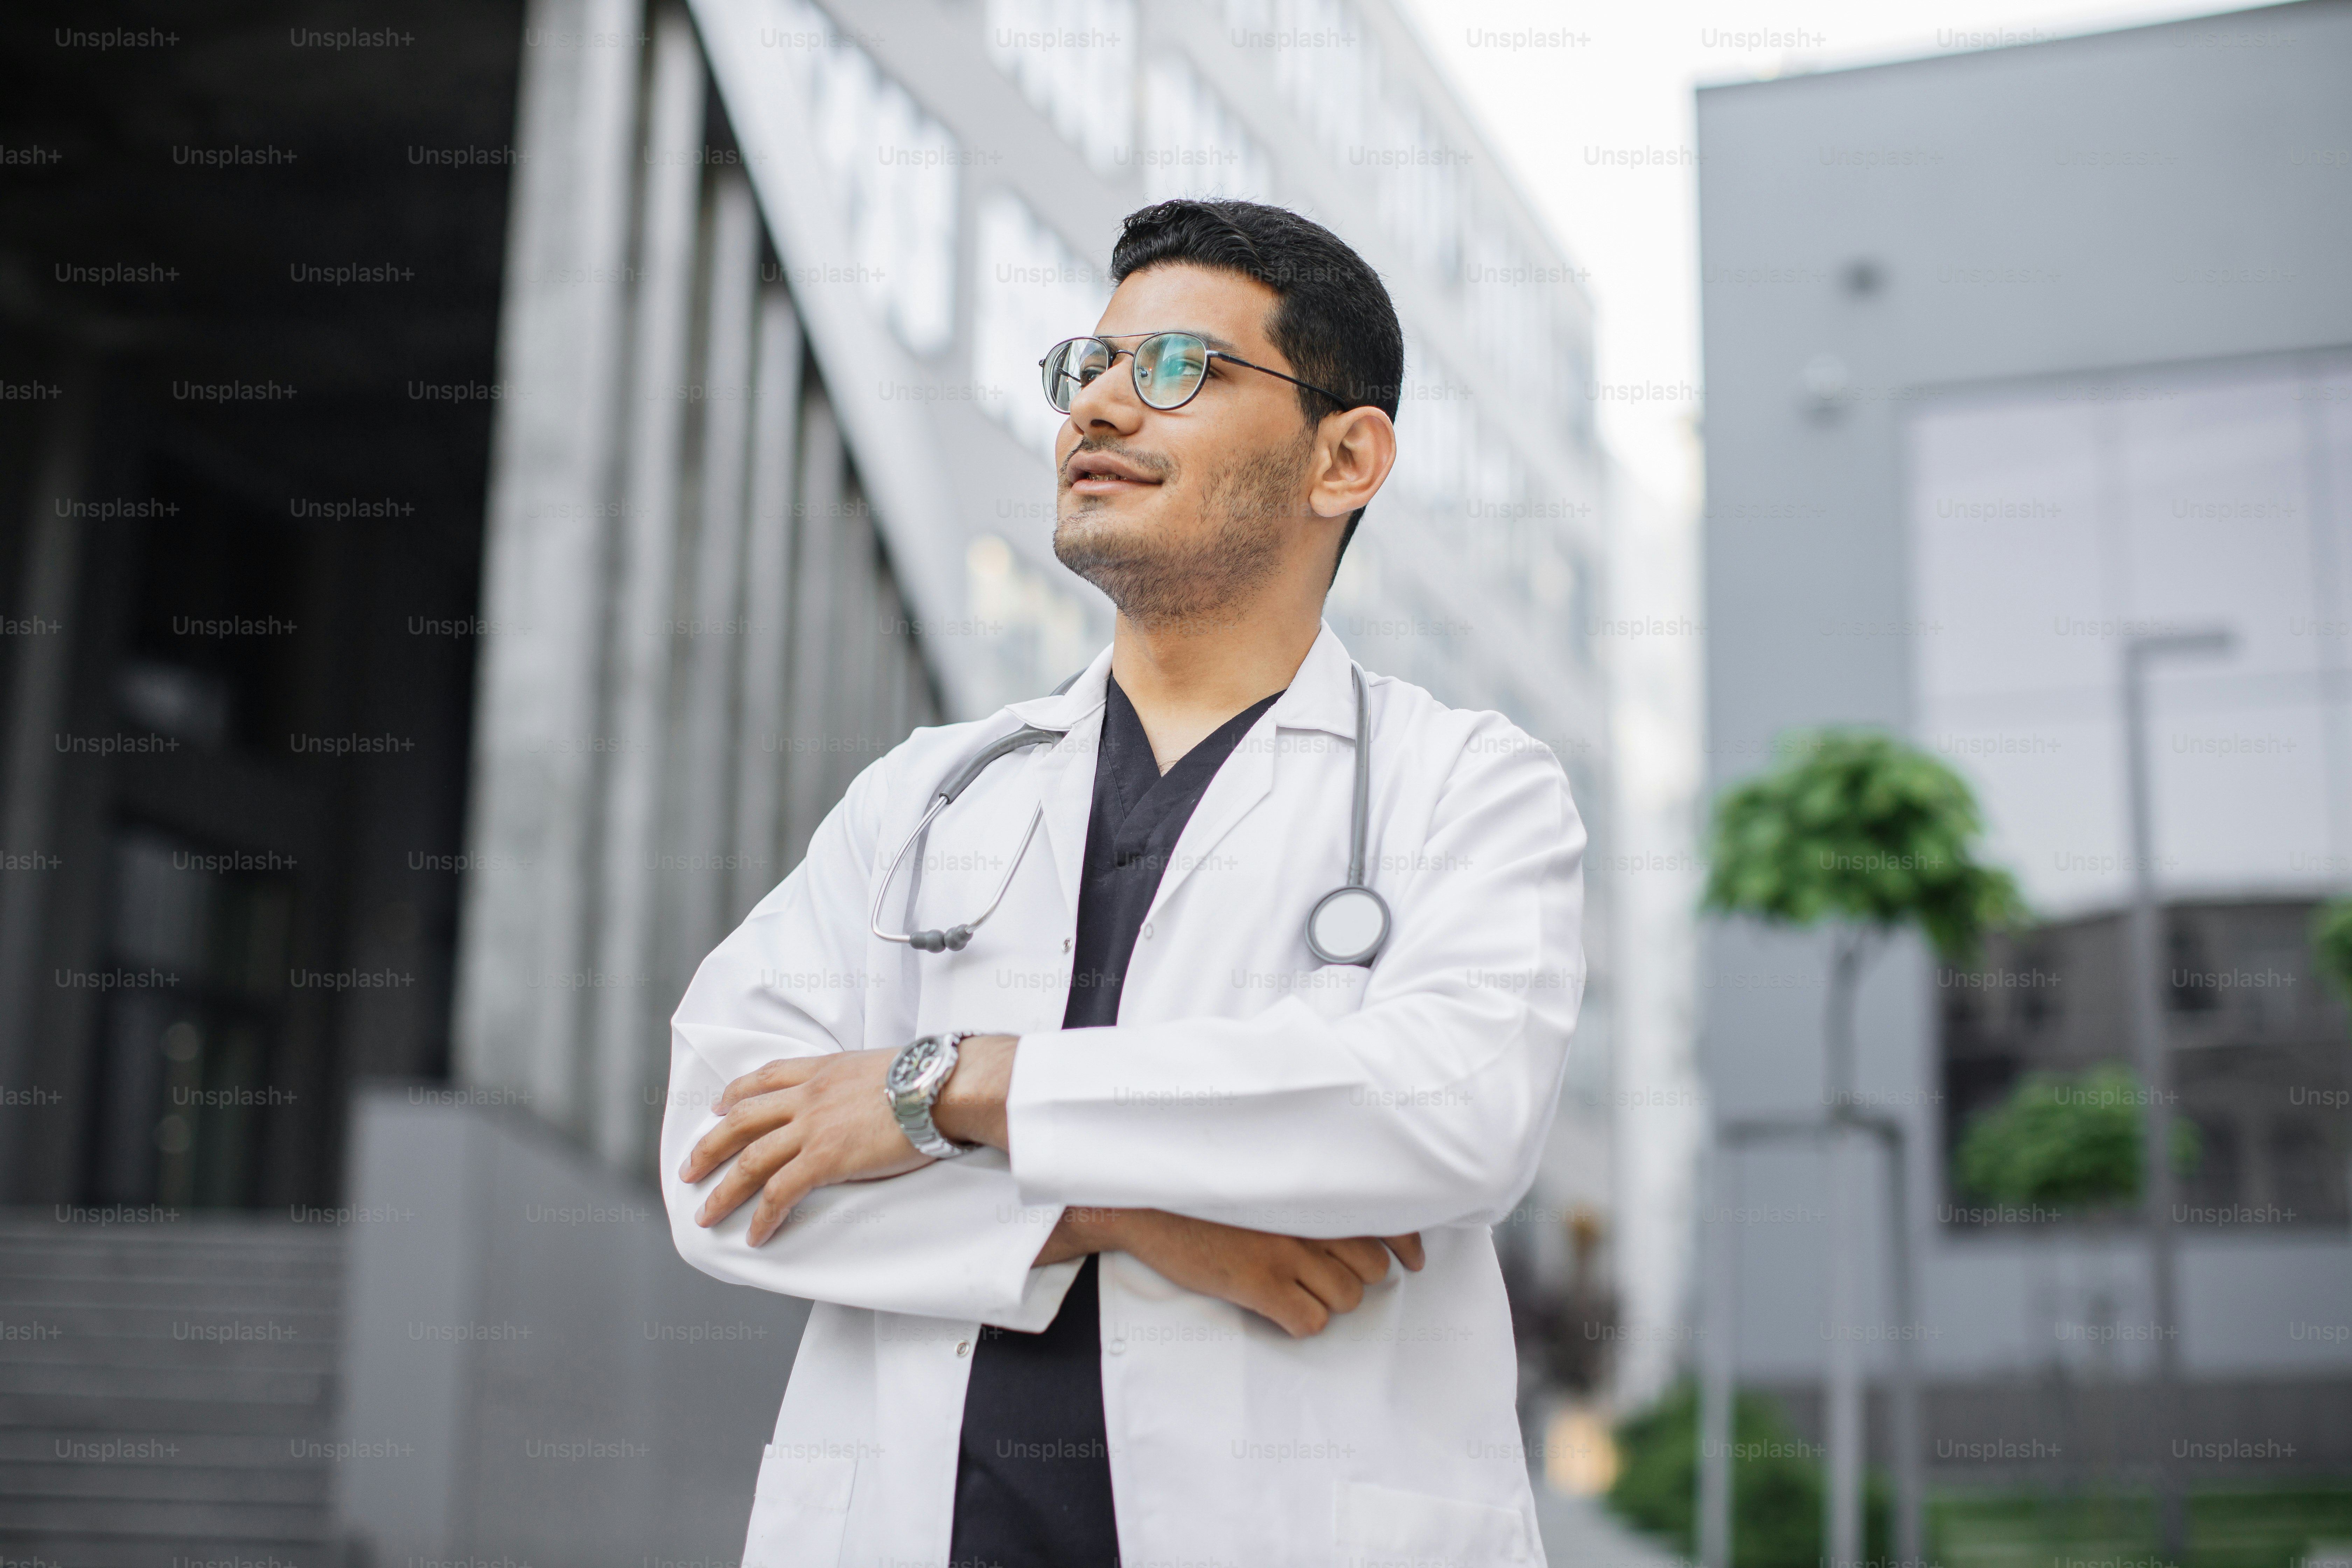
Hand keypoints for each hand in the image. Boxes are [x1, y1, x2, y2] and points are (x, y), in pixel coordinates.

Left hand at [679, 1050, 932, 1245]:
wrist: (940, 1085)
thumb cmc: (928, 1077)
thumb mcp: (883, 1066)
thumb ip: (861, 1082)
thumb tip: (871, 1096)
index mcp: (822, 1070)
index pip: (765, 1078)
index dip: (736, 1094)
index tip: (719, 1107)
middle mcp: (808, 1096)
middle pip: (742, 1120)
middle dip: (710, 1146)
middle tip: (690, 1169)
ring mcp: (812, 1127)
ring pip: (750, 1159)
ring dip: (723, 1189)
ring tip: (706, 1213)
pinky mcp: (825, 1158)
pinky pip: (781, 1191)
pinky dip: (763, 1215)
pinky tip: (755, 1234)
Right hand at [1042, 1208, 1425, 1337]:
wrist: (1149, 1203)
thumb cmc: (1206, 1192)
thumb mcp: (1266, 1181)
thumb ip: (1309, 1194)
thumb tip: (1355, 1222)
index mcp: (1311, 1189)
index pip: (1386, 1217)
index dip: (1406, 1244)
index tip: (1413, 1257)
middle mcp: (1307, 1217)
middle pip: (1371, 1266)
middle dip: (1354, 1276)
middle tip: (1327, 1275)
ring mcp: (1285, 1250)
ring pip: (1346, 1297)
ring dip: (1326, 1300)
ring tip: (1295, 1289)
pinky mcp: (1260, 1282)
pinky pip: (1310, 1321)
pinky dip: (1300, 1321)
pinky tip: (1279, 1308)